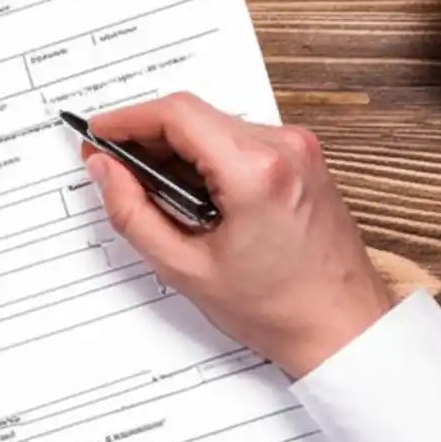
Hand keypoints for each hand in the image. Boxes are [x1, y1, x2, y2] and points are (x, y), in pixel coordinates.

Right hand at [82, 93, 394, 377]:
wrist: (343, 327)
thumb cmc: (278, 309)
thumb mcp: (186, 268)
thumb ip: (132, 213)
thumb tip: (104, 170)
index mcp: (256, 171)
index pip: (176, 114)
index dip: (126, 120)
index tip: (97, 134)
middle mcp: (283, 147)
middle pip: (194, 114)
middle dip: (147, 136)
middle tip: (114, 167)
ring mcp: (299, 148)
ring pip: (215, 125)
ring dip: (177, 148)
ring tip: (154, 191)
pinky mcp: (304, 157)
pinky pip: (240, 139)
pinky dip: (207, 156)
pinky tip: (192, 193)